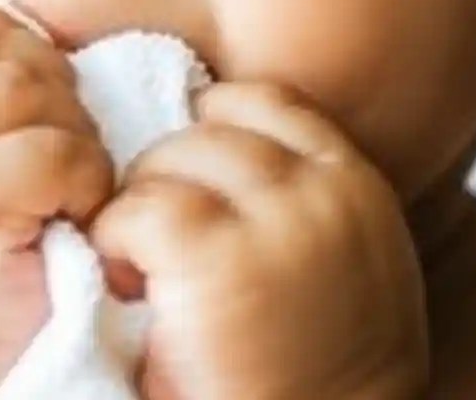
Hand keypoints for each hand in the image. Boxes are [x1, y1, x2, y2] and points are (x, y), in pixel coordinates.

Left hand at [92, 83, 428, 399]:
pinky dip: (116, 241)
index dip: (217, 125)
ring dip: (139, 208)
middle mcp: (322, 192)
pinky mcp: (214, 259)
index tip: (193, 175)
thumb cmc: (325, 379)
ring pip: (169, 159)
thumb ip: (311, 209)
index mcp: (359, 190)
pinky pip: (137, 211)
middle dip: (169, 174)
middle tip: (157, 242)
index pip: (273, 103)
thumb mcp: (353, 272)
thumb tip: (231, 171)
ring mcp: (272, 220)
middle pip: (211, 129)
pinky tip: (129, 285)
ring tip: (142, 270)